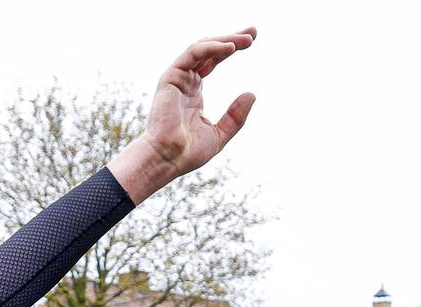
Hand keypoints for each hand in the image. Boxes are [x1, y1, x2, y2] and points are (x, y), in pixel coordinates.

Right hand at [109, 30, 256, 200]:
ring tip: (246, 40)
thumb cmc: (187, 153)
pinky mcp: (171, 77)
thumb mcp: (219, 134)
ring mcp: (177, 78)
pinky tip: (229, 48)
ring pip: (202, 48)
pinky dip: (211, 48)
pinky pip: (193, 53)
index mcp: (193, 92)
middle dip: (231, 38)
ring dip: (224, 40)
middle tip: (253, 32)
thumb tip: (251, 94)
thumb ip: (235, 116)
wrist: (167, 160)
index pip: (213, 62)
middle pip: (209, 51)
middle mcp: (185, 82)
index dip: (230, 49)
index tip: (251, 41)